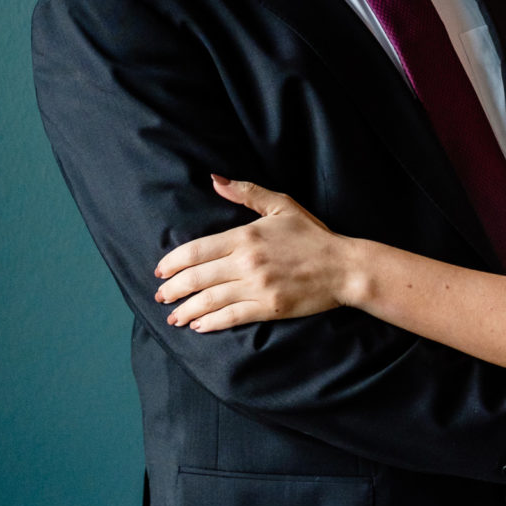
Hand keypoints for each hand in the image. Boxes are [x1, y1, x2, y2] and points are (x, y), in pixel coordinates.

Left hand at [153, 177, 344, 330]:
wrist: (344, 267)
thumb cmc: (313, 235)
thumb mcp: (282, 206)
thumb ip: (246, 192)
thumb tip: (214, 180)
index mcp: (246, 235)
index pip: (196, 250)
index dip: (173, 263)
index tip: (160, 271)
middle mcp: (247, 262)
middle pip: (197, 278)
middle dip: (173, 289)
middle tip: (161, 296)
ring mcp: (257, 287)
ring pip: (210, 300)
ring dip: (186, 310)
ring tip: (174, 316)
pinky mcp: (269, 308)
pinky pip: (231, 317)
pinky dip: (211, 322)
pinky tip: (199, 325)